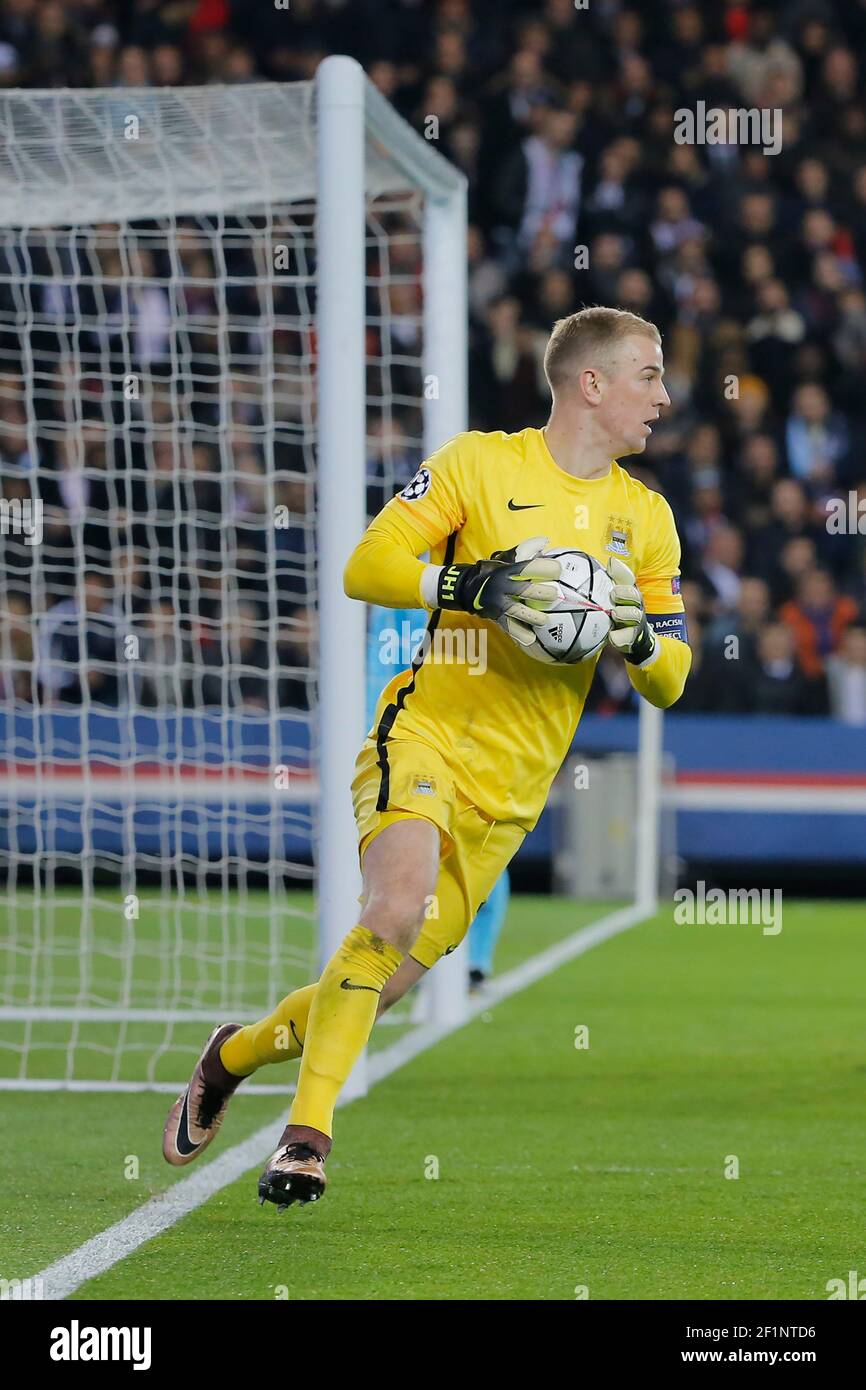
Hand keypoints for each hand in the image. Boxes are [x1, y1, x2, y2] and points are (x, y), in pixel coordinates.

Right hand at [436, 535, 560, 645]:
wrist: (466, 588)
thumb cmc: (493, 571)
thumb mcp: (505, 558)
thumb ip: (525, 550)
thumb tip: (545, 541)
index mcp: (507, 570)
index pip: (528, 567)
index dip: (545, 568)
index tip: (557, 570)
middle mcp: (503, 586)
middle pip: (525, 590)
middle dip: (542, 593)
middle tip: (554, 595)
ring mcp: (499, 603)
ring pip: (518, 611)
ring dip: (533, 617)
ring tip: (544, 620)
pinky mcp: (496, 617)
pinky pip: (509, 627)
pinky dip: (520, 634)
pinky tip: (531, 639)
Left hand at [606, 556, 656, 664]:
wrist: (635, 641)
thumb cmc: (620, 615)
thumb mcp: (614, 599)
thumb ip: (609, 584)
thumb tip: (607, 563)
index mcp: (629, 594)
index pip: (627, 579)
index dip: (621, 571)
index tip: (611, 565)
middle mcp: (635, 605)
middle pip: (634, 595)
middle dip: (625, 592)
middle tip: (614, 593)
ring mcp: (636, 622)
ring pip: (634, 615)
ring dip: (625, 613)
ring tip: (615, 613)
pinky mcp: (632, 638)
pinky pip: (628, 637)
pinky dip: (619, 637)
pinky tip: (612, 637)